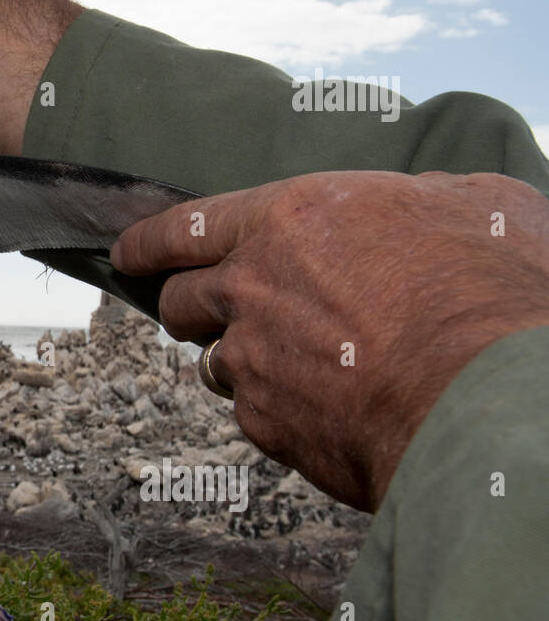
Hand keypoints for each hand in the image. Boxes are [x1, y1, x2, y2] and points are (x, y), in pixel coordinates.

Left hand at [111, 171, 548, 511]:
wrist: (491, 403)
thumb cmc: (495, 294)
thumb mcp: (476, 207)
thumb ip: (425, 198)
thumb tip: (424, 198)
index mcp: (290, 218)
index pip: (184, 226)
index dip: (147, 242)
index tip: (125, 253)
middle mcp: (251, 286)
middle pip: (181, 298)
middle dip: (185, 304)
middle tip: (202, 310)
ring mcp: (252, 359)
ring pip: (215, 360)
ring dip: (239, 360)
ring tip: (292, 365)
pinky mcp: (266, 423)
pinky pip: (253, 412)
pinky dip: (277, 409)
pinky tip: (324, 408)